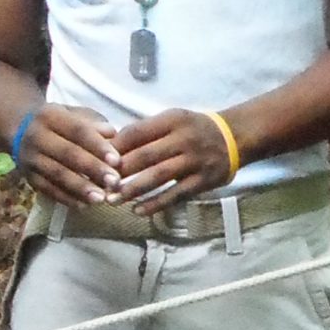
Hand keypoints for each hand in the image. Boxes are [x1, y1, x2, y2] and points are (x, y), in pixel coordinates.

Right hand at [16, 104, 120, 206]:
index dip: (97, 146)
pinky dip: (66, 198)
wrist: (19, 129)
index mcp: (51, 116)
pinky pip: (48, 190)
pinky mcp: (29, 177)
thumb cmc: (59, 123)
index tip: (116, 160)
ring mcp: (31, 159)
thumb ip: (94, 124)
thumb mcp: (74, 114)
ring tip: (101, 198)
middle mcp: (37, 136)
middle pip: (67, 153)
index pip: (78, 131)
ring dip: (80, 188)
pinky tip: (84, 205)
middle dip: (92, 169)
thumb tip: (113, 135)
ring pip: (56, 174)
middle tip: (114, 182)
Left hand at [110, 109, 237, 211]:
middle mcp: (184, 139)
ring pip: (159, 176)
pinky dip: (156, 203)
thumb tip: (109, 145)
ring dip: (133, 189)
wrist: (234, 137)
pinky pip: (176, 194)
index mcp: (172, 120)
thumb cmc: (193, 129)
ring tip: (112, 200)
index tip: (95, 160)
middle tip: (99, 184)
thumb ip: (145, 131)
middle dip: (120, 171)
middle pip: (146, 155)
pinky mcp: (203, 180)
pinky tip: (138, 210)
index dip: (115, 147)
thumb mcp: (172, 120)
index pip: (137, 132)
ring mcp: (195, 160)